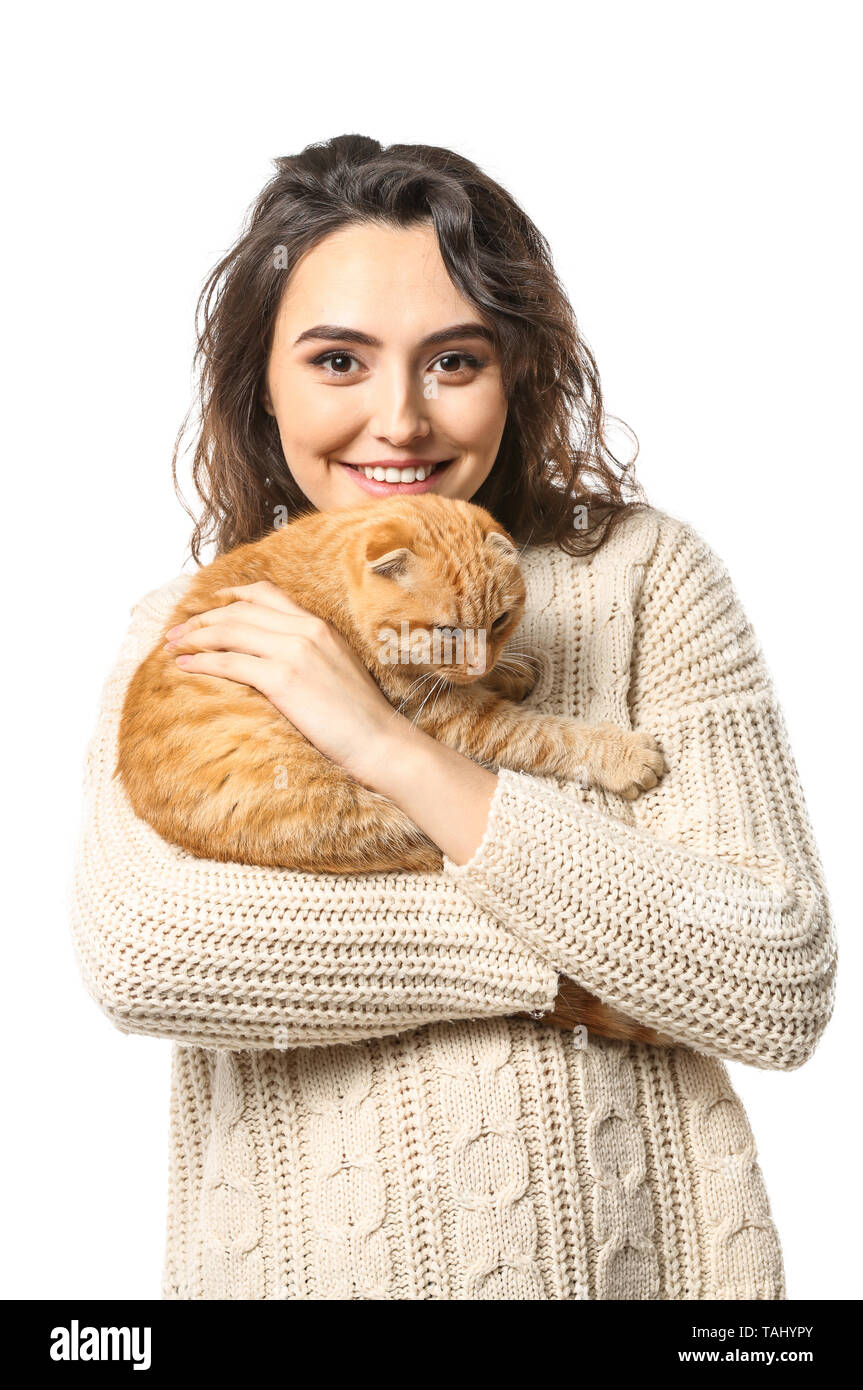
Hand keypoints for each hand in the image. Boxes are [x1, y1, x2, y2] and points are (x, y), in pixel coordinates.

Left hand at [163, 581, 408, 786]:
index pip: (267, 593)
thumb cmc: (360, 716)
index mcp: (319, 625)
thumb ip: (310, 653)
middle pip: (240, 610)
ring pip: (230, 631)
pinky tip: (186, 667)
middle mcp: (306, 630)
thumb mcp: (337, 668)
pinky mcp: (283, 678)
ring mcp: (295, 651)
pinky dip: (202, 662)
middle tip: (177, 631)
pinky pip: (230, 662)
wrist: (380, 741)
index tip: (209, 604)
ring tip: (173, 647)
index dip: (232, 595)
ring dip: (195, 637)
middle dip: (202, 618)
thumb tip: (276, 658)